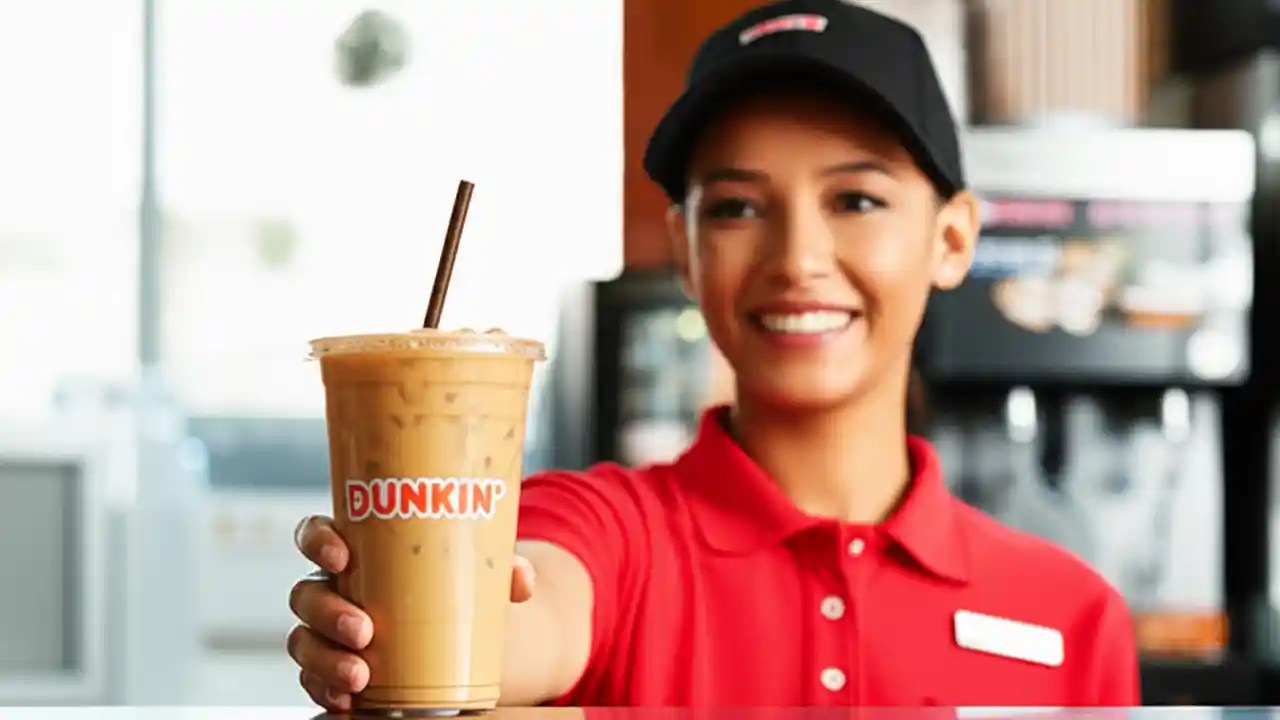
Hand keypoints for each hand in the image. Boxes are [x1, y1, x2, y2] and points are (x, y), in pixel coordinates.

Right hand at [286, 515, 536, 710]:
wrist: (458, 636)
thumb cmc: (453, 589)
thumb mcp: (477, 575)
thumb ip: (501, 570)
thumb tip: (523, 582)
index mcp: (359, 553)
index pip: (317, 535)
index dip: (318, 541)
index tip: (342, 556)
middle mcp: (334, 588)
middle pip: (306, 593)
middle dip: (328, 613)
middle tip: (365, 631)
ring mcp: (328, 632)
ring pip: (304, 640)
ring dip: (326, 660)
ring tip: (361, 676)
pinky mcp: (332, 669)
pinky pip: (313, 680)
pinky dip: (326, 690)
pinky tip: (348, 701)